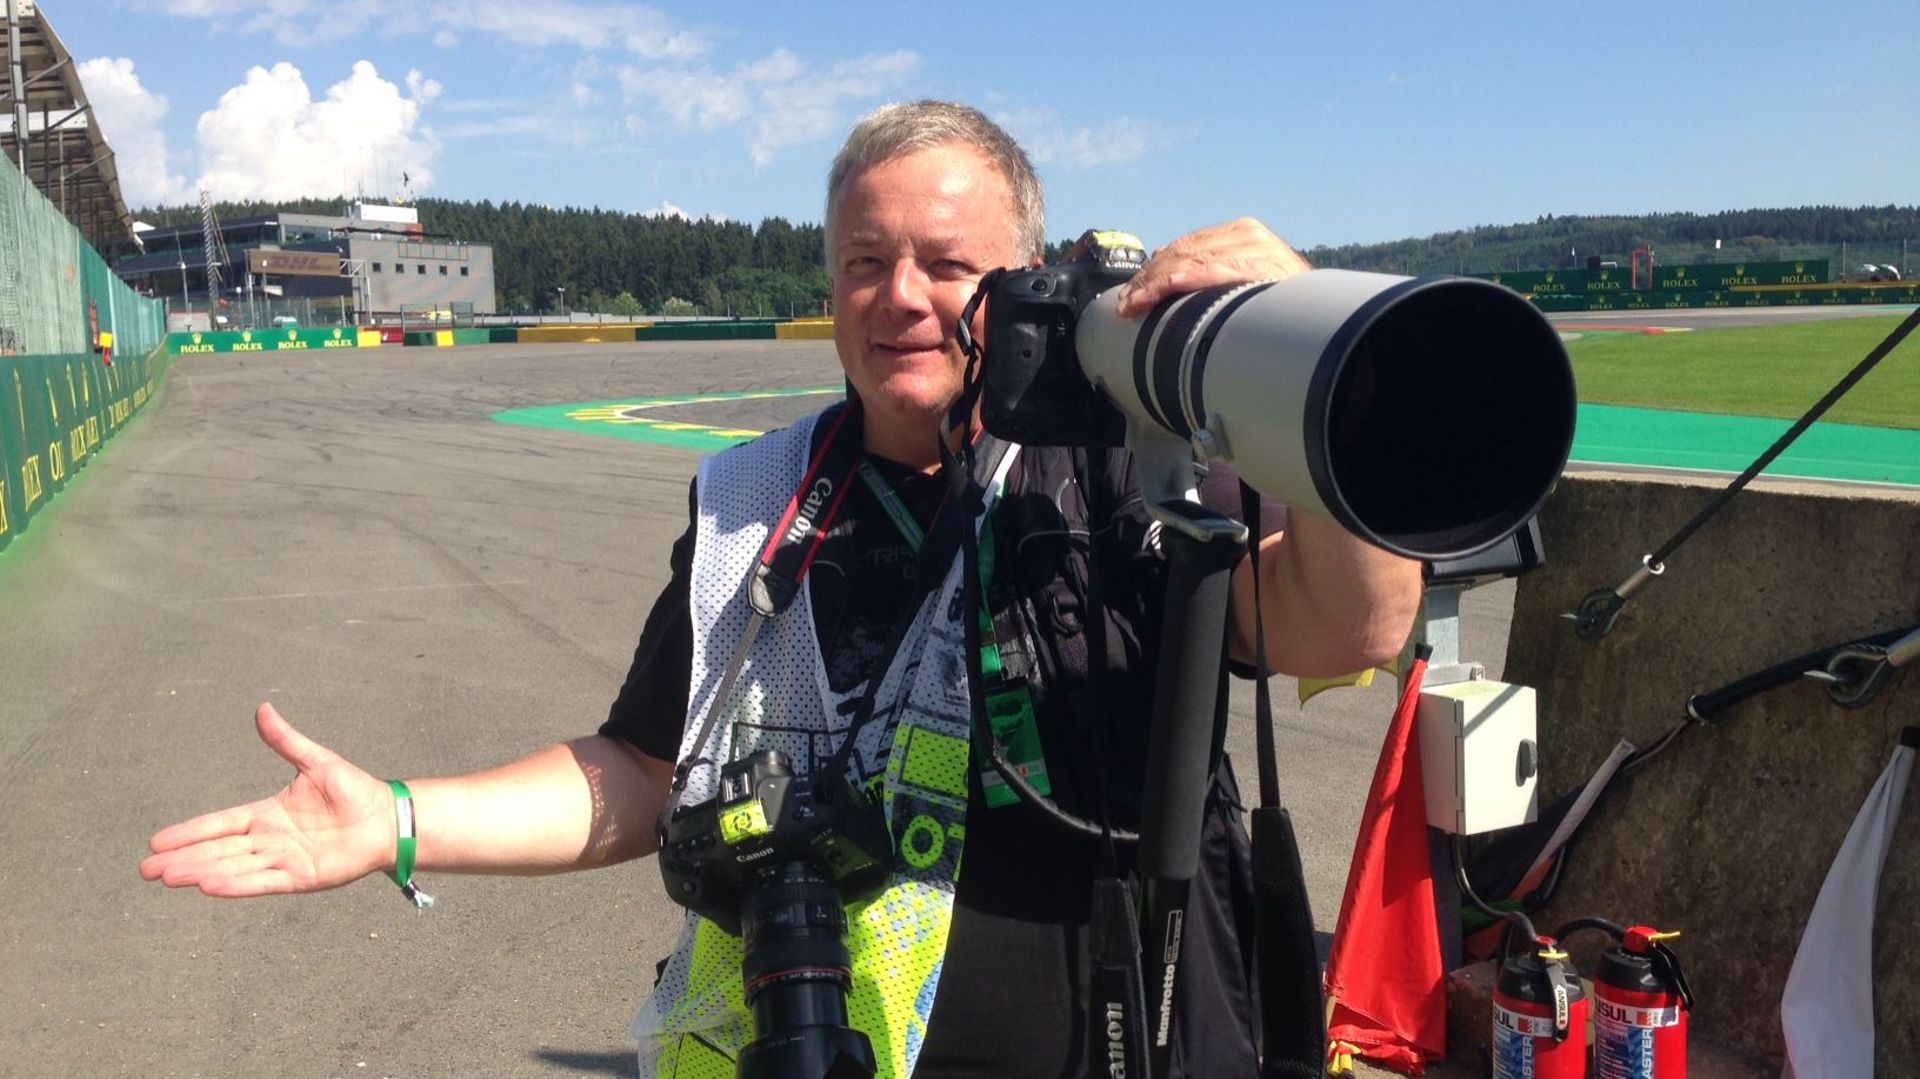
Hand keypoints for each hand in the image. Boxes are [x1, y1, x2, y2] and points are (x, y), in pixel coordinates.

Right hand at [141, 703, 393, 897]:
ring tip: (168, 877)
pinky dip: (236, 884)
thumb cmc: (354, 790)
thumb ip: (286, 740)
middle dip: (182, 859)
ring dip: (200, 872)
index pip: (219, 824)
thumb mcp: (316, 761)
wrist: (387, 817)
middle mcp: (269, 840)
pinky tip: (209, 886)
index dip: (189, 833)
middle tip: (145, 870)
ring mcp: (282, 861)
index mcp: (267, 815)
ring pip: (232, 868)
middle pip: (217, 851)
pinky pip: (262, 882)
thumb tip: (262, 708)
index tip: (156, 841)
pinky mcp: (300, 878)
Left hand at [1113, 217, 1310, 317]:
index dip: (1153, 272)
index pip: (1183, 248)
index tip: (1130, 295)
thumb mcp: (1246, 277)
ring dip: (1156, 285)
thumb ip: (1214, 270)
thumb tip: (1167, 273)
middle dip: (1149, 280)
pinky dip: (1184, 280)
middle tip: (1127, 306)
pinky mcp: (1261, 261)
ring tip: (1134, 305)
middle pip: (1181, 253)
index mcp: (1238, 232)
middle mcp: (1244, 233)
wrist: (1326, 308)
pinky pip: (1213, 270)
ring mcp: (1253, 245)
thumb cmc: (1283, 301)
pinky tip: (1165, 288)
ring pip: (1189, 261)